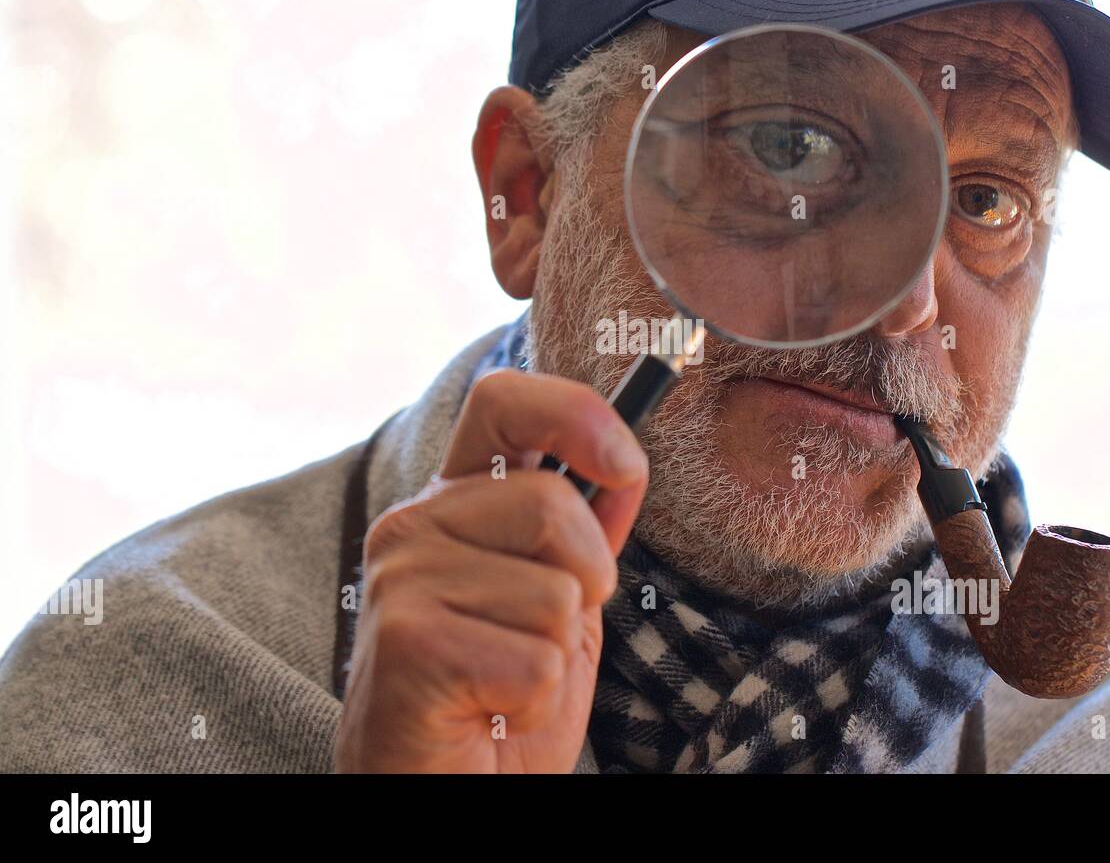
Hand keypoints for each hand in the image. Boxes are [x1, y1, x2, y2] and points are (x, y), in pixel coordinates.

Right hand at [334, 368, 647, 772]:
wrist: (447, 789)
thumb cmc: (504, 693)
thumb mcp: (562, 599)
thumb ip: (586, 531)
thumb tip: (626, 463)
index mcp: (454, 501)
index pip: (504, 402)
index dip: (576, 412)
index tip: (626, 460)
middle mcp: (414, 525)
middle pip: (552, 504)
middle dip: (585, 581)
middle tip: (544, 634)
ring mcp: (402, 581)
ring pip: (555, 592)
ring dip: (557, 654)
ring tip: (508, 678)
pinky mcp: (405, 643)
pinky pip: (537, 660)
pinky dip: (536, 702)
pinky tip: (491, 711)